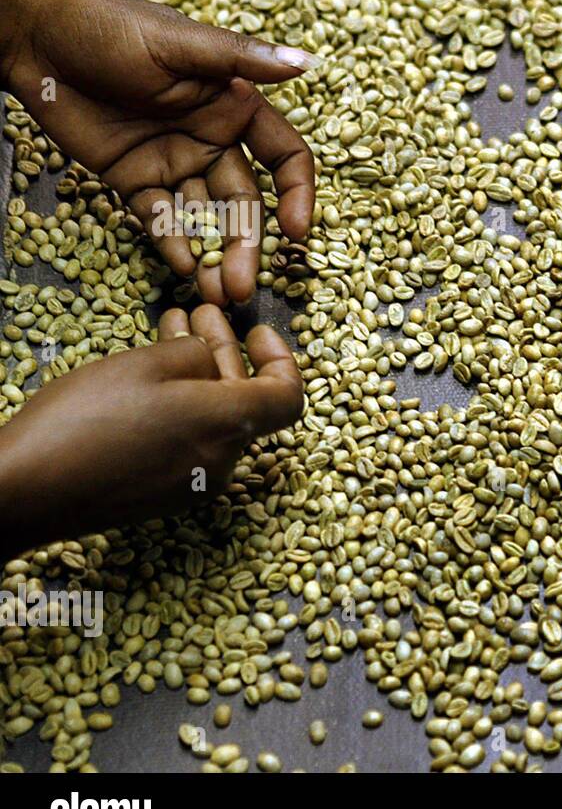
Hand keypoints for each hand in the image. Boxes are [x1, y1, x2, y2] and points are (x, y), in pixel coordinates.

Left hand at [0, 0, 316, 304]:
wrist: (33, 39)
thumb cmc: (106, 27)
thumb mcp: (178, 42)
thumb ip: (240, 58)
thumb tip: (304, 64)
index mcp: (233, 106)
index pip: (283, 157)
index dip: (295, 194)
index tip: (296, 232)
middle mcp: (212, 139)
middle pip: (243, 202)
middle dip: (246, 246)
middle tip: (240, 287)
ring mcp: (174, 162)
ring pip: (205, 218)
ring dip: (213, 256)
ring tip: (214, 293)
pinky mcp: (136, 179)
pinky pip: (160, 218)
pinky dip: (172, 243)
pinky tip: (181, 265)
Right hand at [0, 305, 302, 554]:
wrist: (26, 490)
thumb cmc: (85, 420)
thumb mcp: (145, 364)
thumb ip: (195, 354)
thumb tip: (210, 361)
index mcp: (228, 427)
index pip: (287, 397)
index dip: (280, 360)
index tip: (256, 332)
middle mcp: (223, 463)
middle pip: (245, 402)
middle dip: (225, 353)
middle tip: (200, 314)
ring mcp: (195, 484)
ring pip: (214, 418)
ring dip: (199, 373)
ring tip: (173, 329)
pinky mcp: (166, 495)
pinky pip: (191, 441)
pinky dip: (181, 404)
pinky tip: (150, 376)